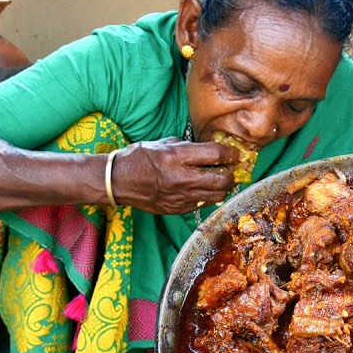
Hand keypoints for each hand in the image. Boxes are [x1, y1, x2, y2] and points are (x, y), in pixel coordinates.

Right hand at [111, 139, 238, 214]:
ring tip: (221, 181)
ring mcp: (180, 196)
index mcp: (177, 157)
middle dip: (231, 174)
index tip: (235, 153)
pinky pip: (202, 204)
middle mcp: (181, 178)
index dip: (231, 153)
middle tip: (231, 170)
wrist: (117, 181)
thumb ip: (188, 147)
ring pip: (216, 196)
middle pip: (222, 180)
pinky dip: (207, 197)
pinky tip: (203, 190)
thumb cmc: (138, 158)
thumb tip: (209, 148)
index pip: (215, 154)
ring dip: (223, 188)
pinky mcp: (177, 209)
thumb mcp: (163, 144)